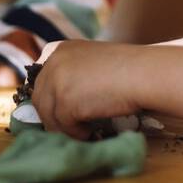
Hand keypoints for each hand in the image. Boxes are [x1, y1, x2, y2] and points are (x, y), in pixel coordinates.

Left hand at [31, 40, 145, 136]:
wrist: (143, 73)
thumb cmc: (127, 68)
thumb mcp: (90, 62)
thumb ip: (71, 74)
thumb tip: (57, 102)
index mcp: (57, 49)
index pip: (39, 80)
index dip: (48, 98)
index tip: (59, 111)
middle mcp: (52, 62)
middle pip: (40, 99)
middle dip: (53, 116)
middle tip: (71, 127)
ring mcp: (56, 81)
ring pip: (48, 115)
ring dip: (64, 127)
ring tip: (84, 131)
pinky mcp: (64, 101)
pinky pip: (62, 126)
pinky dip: (76, 133)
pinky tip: (91, 132)